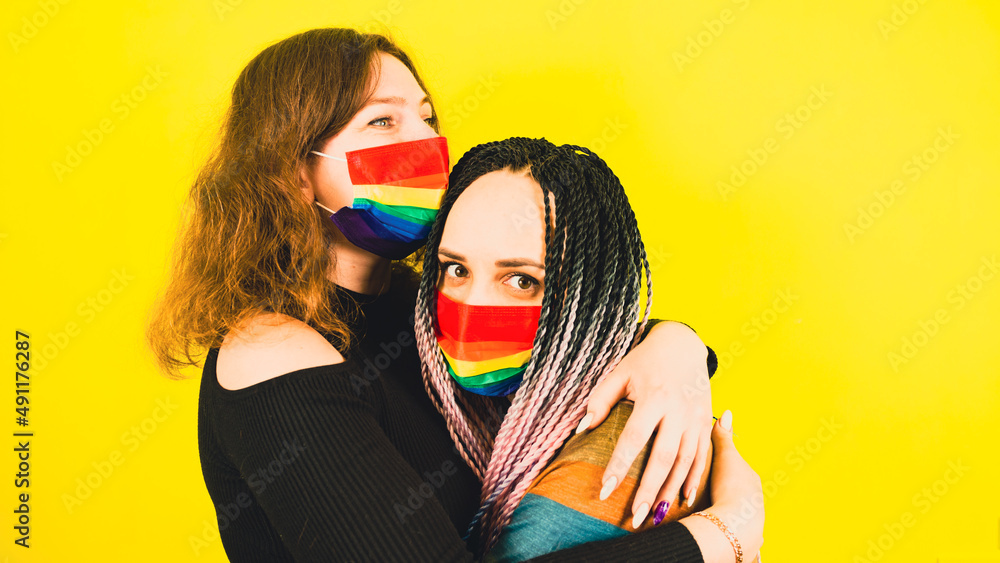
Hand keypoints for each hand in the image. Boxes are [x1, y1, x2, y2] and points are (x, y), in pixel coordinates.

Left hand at [579, 321, 712, 526]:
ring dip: (670, 491)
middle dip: (649, 490)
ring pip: (685, 461)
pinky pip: (703, 456)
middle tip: (635, 517)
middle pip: (663, 457)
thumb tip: (581, 429)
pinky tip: (684, 499)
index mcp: (654, 397)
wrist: (684, 345)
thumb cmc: (645, 360)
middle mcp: (678, 410)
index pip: (633, 438)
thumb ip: (600, 400)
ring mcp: (695, 418)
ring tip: (656, 515)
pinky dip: (694, 479)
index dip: (619, 466)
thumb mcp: (620, 373)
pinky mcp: (705, 422)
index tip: (606, 491)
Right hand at [682, 411, 764, 561]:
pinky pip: (735, 528)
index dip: (722, 467)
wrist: (734, 523)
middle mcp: (756, 498)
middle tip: (706, 490)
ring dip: (726, 509)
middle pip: (738, 489)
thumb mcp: (724, 457)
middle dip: (725, 490)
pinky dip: (727, 526)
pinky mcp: (745, 536)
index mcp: (752, 478)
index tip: (710, 469)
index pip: (737, 467)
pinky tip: (717, 526)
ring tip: (709, 509)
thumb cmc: (730, 488)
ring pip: (737, 509)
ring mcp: (752, 517)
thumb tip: (727, 413)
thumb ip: (724, 437)